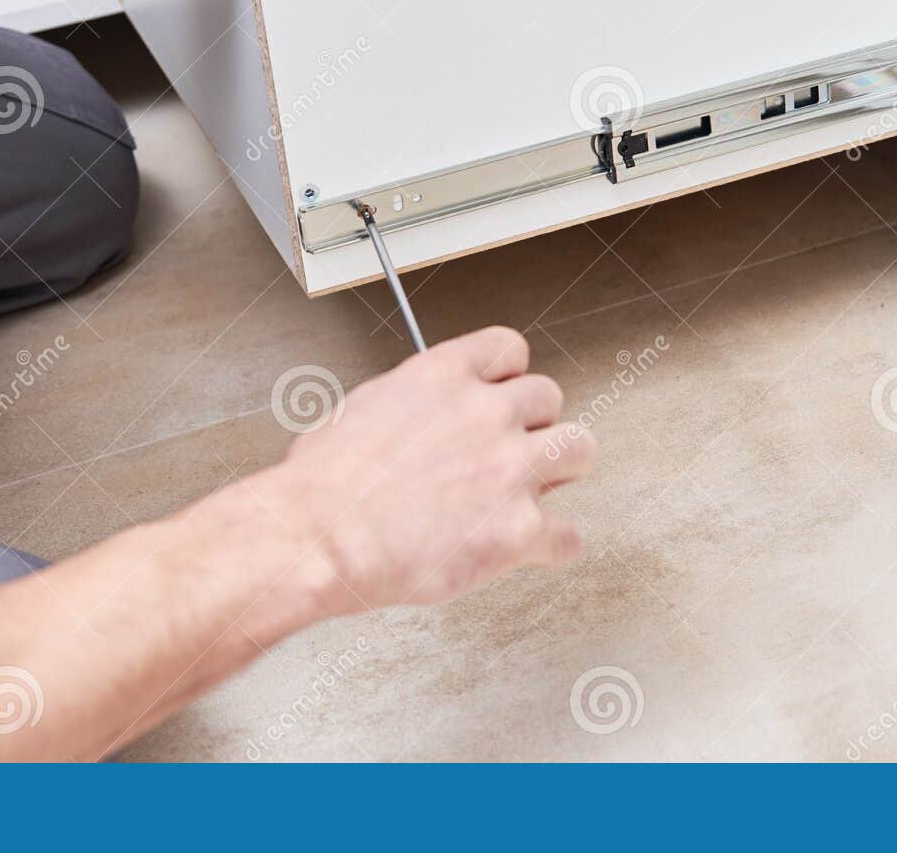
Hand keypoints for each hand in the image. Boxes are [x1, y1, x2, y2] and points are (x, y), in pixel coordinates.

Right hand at [251, 327, 594, 612]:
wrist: (318, 536)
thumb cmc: (322, 485)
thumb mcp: (361, 410)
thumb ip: (408, 406)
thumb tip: (414, 420)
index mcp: (443, 376)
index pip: (508, 348)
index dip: (506, 375)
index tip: (500, 393)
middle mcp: (486, 413)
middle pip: (549, 397)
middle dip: (533, 424)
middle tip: (514, 449)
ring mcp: (509, 469)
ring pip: (579, 448)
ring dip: (561, 468)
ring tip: (538, 489)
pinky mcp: (518, 529)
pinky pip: (568, 535)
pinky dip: (554, 545)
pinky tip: (533, 548)